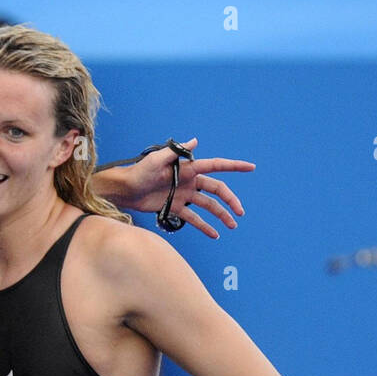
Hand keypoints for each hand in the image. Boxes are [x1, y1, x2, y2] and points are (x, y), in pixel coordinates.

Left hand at [114, 138, 254, 238]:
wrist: (125, 189)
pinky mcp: (175, 207)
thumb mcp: (156, 160)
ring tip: (231, 227)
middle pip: (216, 190)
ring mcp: (184, 195)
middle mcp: (190, 181)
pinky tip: (214, 234)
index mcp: (189, 168)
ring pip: (208, 206)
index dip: (234, 166)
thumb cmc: (139, 171)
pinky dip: (204, 226)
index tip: (251, 167)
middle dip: (230, 200)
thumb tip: (195, 141)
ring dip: (220, 216)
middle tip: (240, 213)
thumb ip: (175, 151)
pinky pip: (193, 218)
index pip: (216, 166)